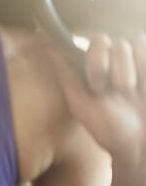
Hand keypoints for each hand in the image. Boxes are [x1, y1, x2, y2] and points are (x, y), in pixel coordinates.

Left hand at [46, 31, 145, 171]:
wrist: (142, 144)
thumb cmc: (109, 128)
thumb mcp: (83, 106)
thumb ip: (68, 77)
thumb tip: (49, 49)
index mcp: (97, 66)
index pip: (97, 41)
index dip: (98, 61)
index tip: (98, 87)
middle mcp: (118, 60)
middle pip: (118, 43)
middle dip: (118, 68)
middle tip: (119, 93)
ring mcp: (139, 62)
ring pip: (137, 42)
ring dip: (134, 68)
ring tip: (133, 91)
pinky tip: (145, 86)